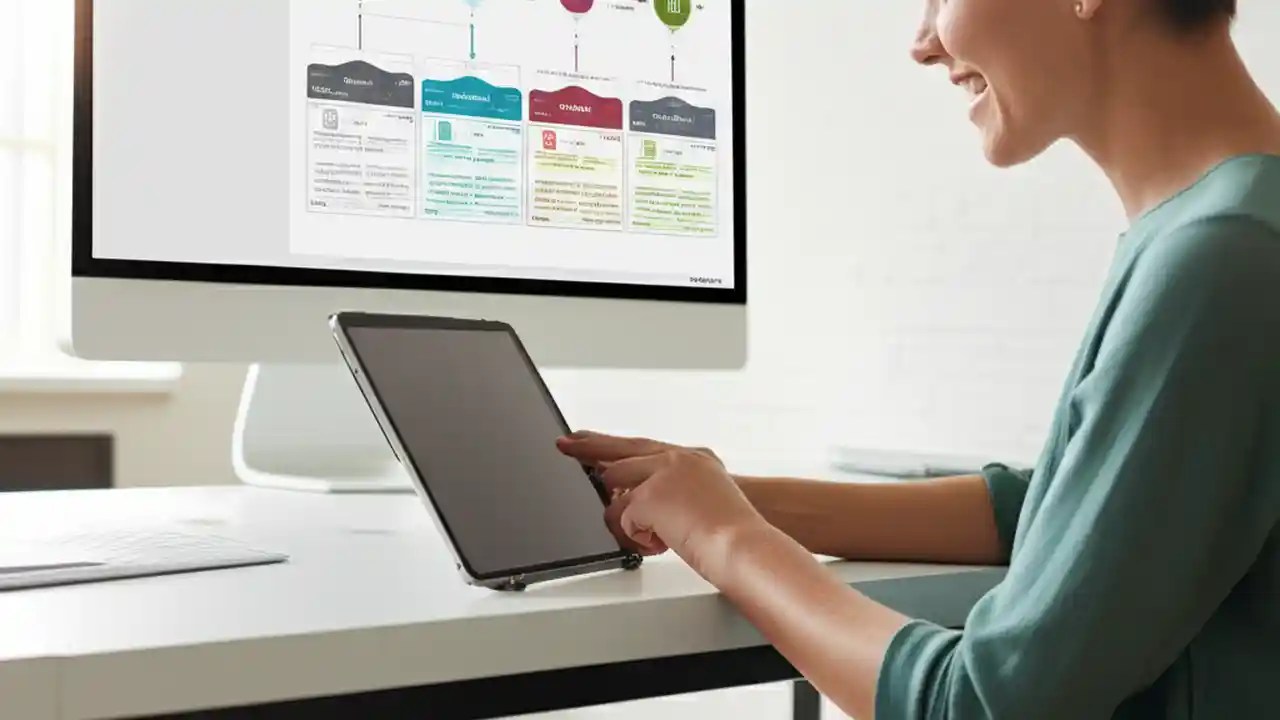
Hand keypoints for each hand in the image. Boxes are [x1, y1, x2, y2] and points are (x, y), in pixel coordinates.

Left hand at [556, 431, 729, 556]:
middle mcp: (677, 459)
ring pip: (616, 491)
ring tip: (657, 536)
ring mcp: (662, 474)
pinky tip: (661, 544)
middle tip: (564, 446)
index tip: (582, 436)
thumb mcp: (706, 501)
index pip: (641, 446)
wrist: (746, 547)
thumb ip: (675, 493)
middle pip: (618, 454)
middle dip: (588, 453)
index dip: (608, 442)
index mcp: (692, 458)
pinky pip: (620, 519)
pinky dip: (637, 539)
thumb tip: (641, 505)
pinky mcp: (649, 496)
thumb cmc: (733, 533)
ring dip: (627, 520)